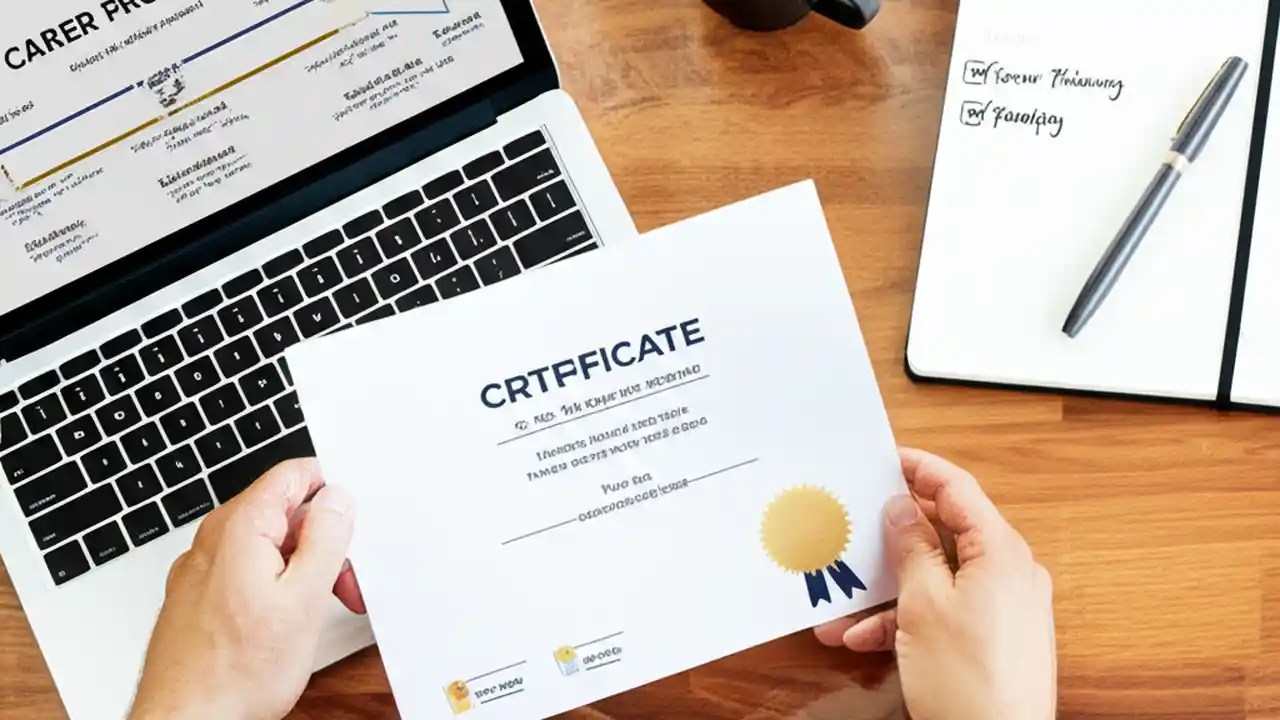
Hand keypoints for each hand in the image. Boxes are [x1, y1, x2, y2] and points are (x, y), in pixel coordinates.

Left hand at [130, 459, 364, 719]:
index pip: (293, 474)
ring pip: (267, 545)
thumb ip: (326, 538)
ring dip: (302, 568)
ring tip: (318, 611)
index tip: (350, 525)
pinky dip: (275, 587)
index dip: (331, 492)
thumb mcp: (304, 598)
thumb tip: (337, 499)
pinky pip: (247, 572)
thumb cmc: (234, 674)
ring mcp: (202, 569)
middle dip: (323, 541)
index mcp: (239, 528)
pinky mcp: (199, 597)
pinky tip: (286, 624)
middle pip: (283, 512)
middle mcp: (213, 541)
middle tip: (342, 583)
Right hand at [815, 448, 1056, 718]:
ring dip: (890, 590)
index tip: (890, 459)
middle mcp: (1012, 574)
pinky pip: (946, 609)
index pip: (959, 489)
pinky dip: (907, 618)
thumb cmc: (971, 684)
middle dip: (893, 542)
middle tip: (858, 530)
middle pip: (946, 534)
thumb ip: (911, 548)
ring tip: (846, 609)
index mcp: (1002, 553)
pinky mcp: (995, 637)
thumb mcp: (923, 604)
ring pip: (938, 578)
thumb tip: (902, 509)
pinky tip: (867, 638)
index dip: (921, 469)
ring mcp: (1006, 607)